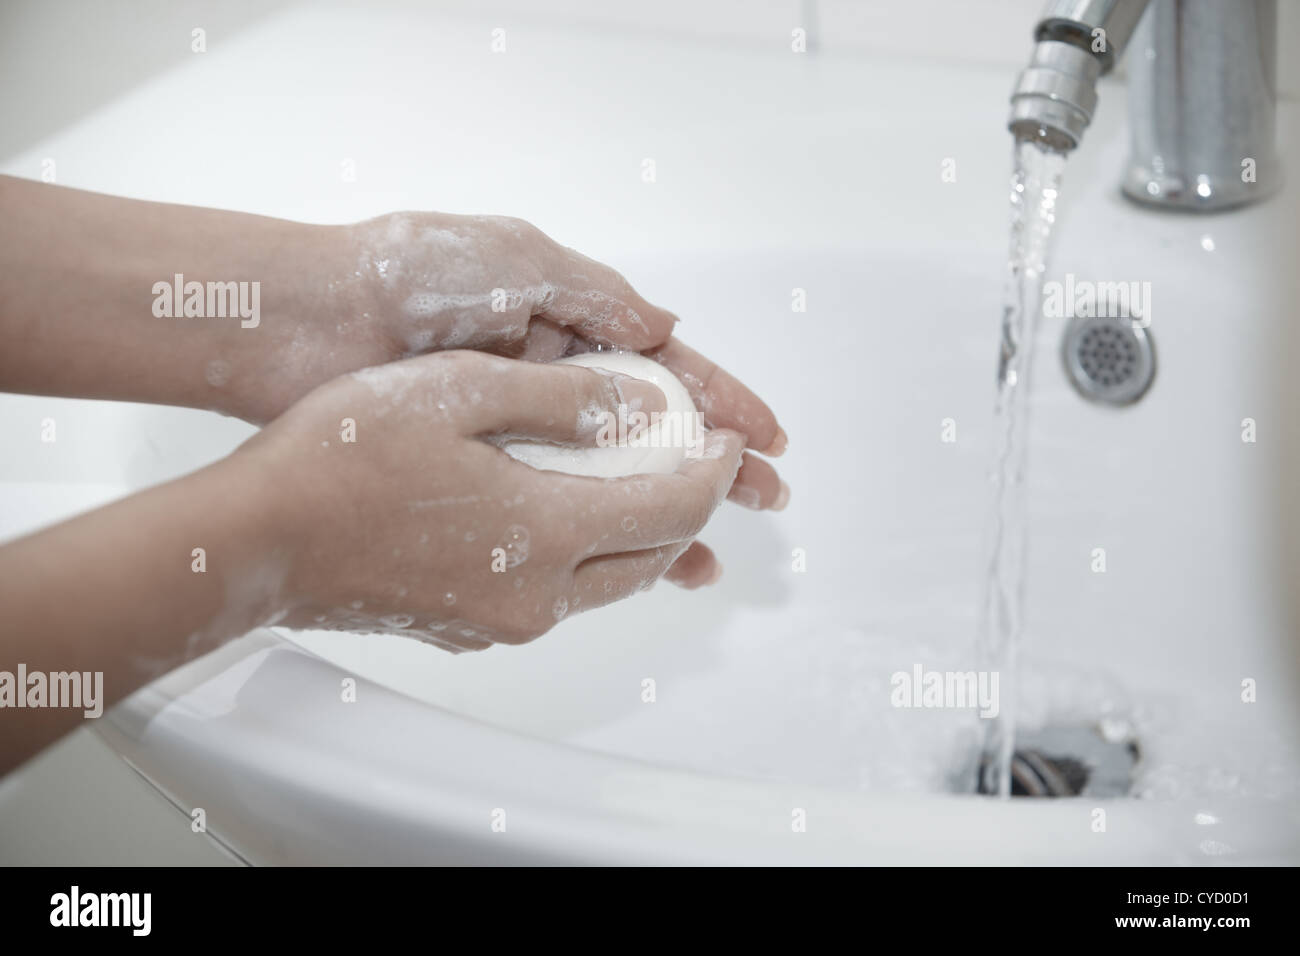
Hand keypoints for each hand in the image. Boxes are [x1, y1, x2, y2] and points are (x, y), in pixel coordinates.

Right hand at [246, 350, 745, 650]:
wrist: (257, 538)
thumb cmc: (345, 455)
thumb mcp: (465, 392)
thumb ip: (566, 397)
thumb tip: (644, 402)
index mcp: (549, 533)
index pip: (672, 509)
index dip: (713, 471)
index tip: (730, 439)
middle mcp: (539, 594)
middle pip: (650, 557)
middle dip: (691, 509)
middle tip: (704, 464)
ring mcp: (501, 622)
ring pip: (607, 585)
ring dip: (642, 539)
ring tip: (651, 492)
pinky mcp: (467, 629)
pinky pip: (557, 598)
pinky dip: (586, 559)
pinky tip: (569, 524)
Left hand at [341, 212, 790, 511]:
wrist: (303, 319)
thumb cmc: (408, 273)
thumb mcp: (517, 262)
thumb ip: (594, 296)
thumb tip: (666, 328)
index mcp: (567, 323)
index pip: (661, 369)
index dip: (718, 402)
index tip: (766, 438)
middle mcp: (547, 380)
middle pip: (648, 432)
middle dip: (708, 465)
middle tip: (763, 500)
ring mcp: (511, 429)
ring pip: (605, 482)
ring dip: (661, 515)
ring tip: (705, 556)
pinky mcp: (471, 468)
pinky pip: (550, 508)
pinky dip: (591, 534)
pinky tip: (623, 563)